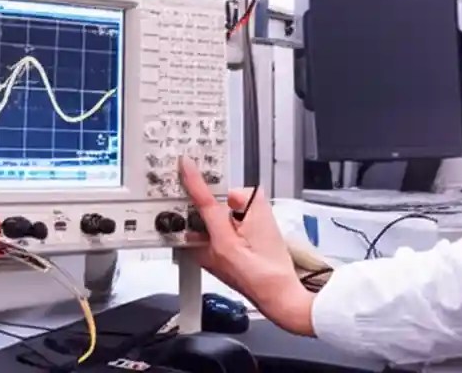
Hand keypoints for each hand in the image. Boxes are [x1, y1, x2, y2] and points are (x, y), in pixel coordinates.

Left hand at [179, 157, 315, 335]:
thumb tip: (234, 195)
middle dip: (221, 208)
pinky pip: (212, 236)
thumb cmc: (274, 270)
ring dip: (224, 221)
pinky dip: (225, 231)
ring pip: (209, 225)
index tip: (184, 165)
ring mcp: (208, 258)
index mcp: (220, 242)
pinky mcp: (212, 261)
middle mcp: (208, 251)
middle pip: (205, 213)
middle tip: (244, 221)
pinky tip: (246, 242)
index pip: (202, 203)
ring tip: (250, 237)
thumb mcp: (267, 226)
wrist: (277, 296)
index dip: (193, 180)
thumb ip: (249, 202)